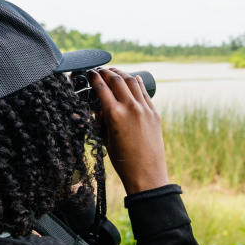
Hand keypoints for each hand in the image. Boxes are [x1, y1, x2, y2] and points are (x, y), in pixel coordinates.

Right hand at [88, 67, 169, 194]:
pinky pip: (145, 92)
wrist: (147, 174)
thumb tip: (100, 106)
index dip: (94, 78)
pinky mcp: (154, 113)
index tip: (89, 73)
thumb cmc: (123, 161)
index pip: (101, 88)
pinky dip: (137, 83)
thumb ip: (102, 119)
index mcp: (114, 115)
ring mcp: (144, 109)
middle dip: (106, 72)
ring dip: (122, 74)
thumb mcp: (105, 139)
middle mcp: (130, 108)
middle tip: (100, 70)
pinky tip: (133, 78)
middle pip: (116, 80)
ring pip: (132, 81)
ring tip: (114, 71)